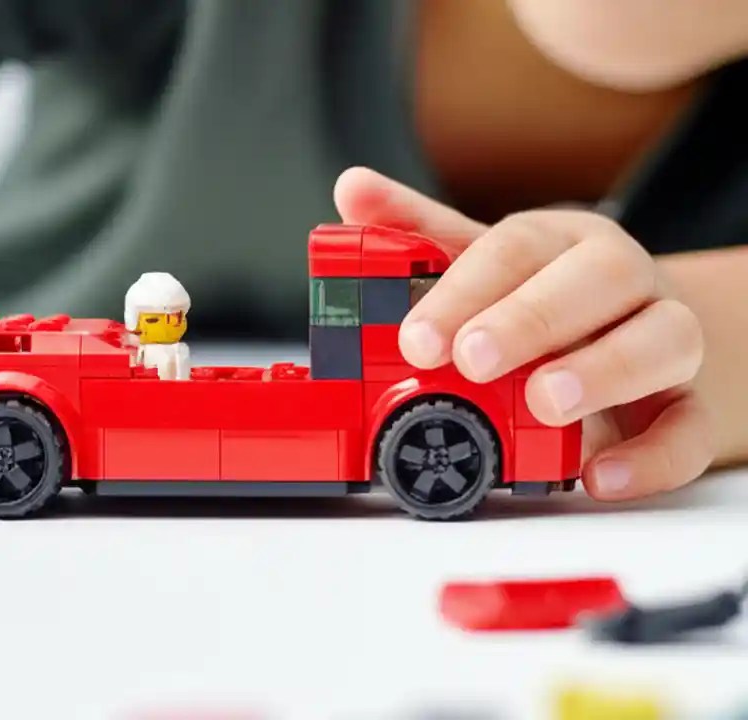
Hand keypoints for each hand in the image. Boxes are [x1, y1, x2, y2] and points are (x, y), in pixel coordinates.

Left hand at [334, 167, 711, 500]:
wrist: (624, 335)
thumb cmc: (536, 297)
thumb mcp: (474, 264)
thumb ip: (415, 235)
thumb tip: (352, 190)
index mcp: (562, 241)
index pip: (518, 246)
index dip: (465, 291)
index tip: (418, 339)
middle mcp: (622, 280)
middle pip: (598, 279)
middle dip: (531, 318)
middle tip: (473, 360)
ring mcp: (664, 338)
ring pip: (663, 340)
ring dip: (604, 372)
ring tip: (545, 403)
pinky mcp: (686, 405)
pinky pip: (689, 429)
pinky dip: (652, 458)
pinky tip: (599, 477)